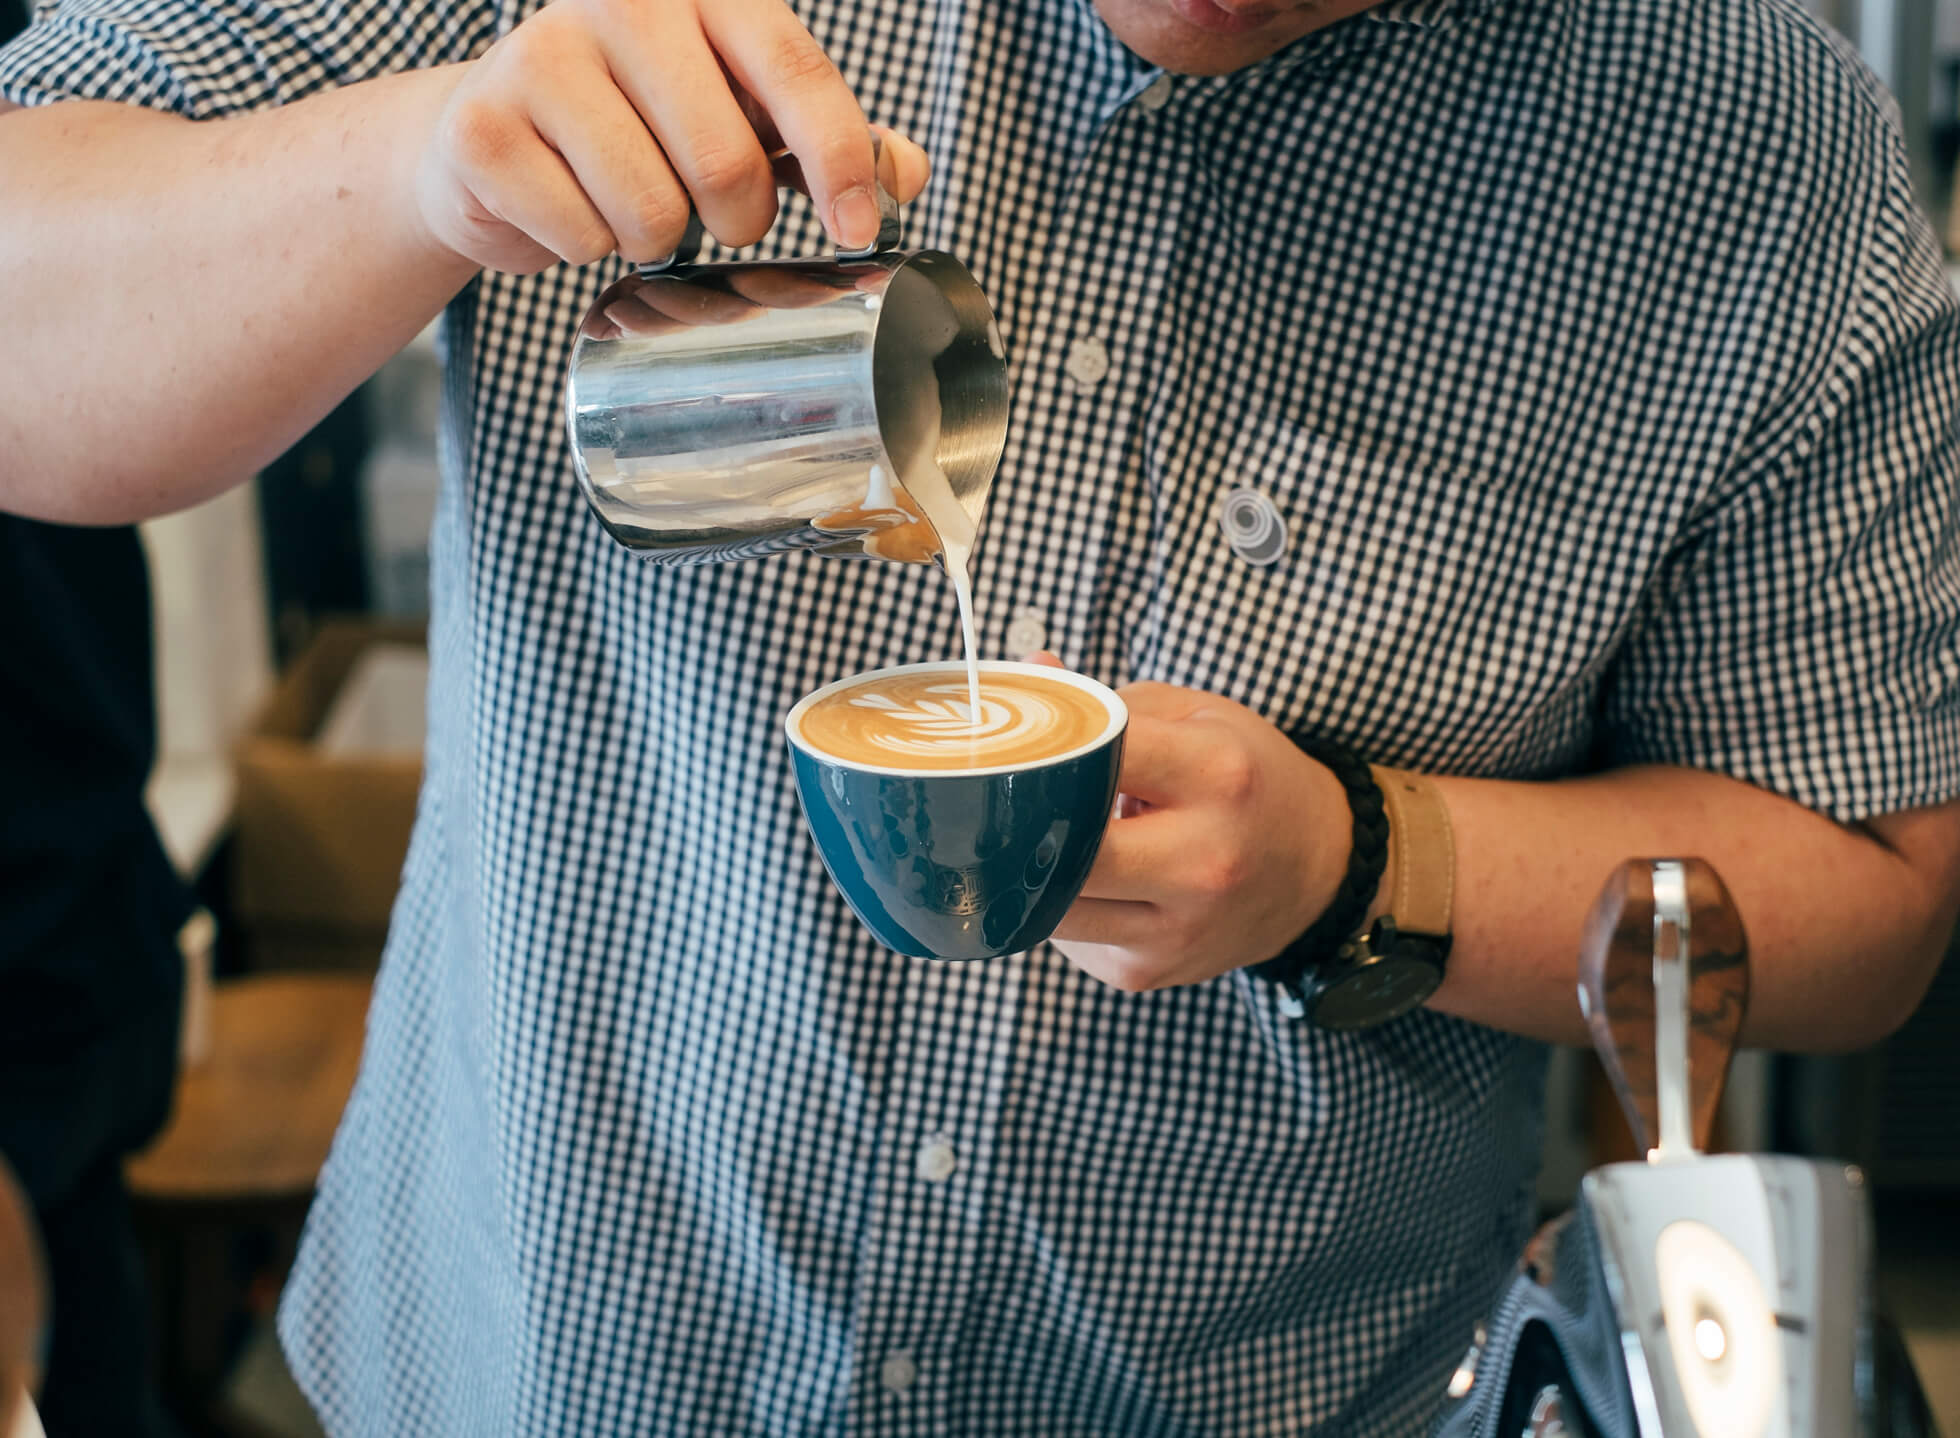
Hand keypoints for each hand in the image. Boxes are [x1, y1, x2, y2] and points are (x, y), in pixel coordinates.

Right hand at [414, 0, 930, 273]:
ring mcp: (541, 55)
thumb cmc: (639, 127)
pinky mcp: (483, 125)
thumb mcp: (744, 119)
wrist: (492, 138)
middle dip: (734, 220)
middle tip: (711, 215)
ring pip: (651, 212)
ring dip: (654, 241)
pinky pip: (579, 235)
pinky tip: (568, 206)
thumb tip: (905, 171)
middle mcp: (622, 3)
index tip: (859, 229)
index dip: (839, 161)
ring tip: (628, 203)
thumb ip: (829, 140)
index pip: (795, 72)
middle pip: (725, 163)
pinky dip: (586, 247)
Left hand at [1038, 661, 1355, 992]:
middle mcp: (1204, 858)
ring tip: (1043, 837)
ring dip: (1032, 868)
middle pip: (1065, 846)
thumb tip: (1027, 671)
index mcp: (1218, 775)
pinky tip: (1088, 880)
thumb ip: (1108, 700)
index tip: (1020, 742)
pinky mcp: (1150, 971)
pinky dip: (1059, 906)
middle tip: (1002, 799)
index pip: (1097, 754)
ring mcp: (1178, 926)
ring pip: (1049, 904)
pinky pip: (1068, 939)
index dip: (1046, 746)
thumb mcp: (1198, 716)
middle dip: (1022, 822)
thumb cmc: (1247, 778)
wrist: (1318, 868)